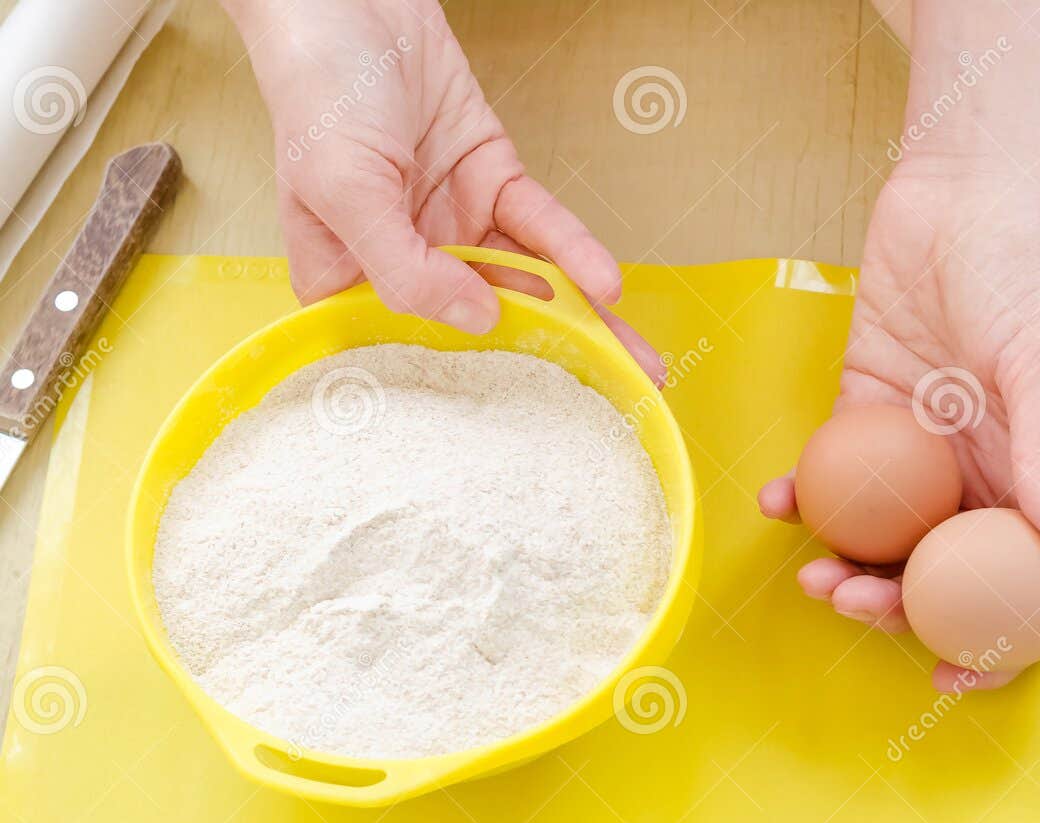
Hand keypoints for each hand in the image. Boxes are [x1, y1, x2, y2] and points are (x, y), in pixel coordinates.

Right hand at [223, 0, 656, 370]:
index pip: (407, 348)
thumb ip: (405, 267)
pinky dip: (575, 251)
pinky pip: (541, 225)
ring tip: (635, 361)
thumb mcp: (343, 191)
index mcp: (348, 277)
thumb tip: (477, 320)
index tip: (520, 428)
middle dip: (549, 363)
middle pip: (485, 324)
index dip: (462, 390)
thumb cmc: (317, 89)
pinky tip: (607, 284)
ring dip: (583, 318)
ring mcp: (453, 223)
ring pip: (526, 281)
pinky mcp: (492, 182)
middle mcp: (406, 258)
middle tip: (611, 405)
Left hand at [759, 161, 1039, 691]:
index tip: (948, 677)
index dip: (991, 641)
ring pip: (876, 536)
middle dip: (890, 604)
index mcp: (1030, 479)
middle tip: (845, 598)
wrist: (960, 189)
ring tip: (807, 570)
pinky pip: (831, 475)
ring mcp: (915, 452)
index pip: (1019, 583)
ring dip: (842, 563)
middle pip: (935, 573)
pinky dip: (801, 496)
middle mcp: (974, 477)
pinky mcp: (863, 413)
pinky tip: (775, 501)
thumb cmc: (1021, 269)